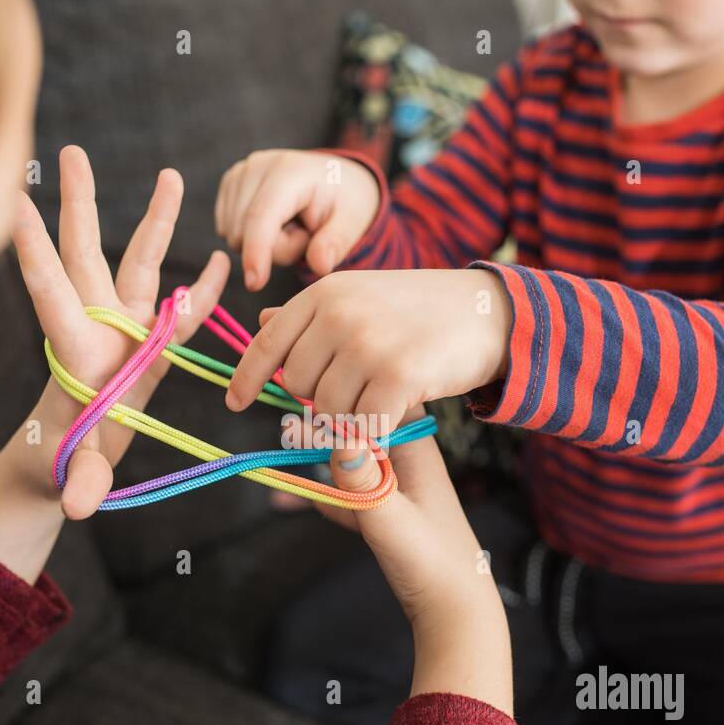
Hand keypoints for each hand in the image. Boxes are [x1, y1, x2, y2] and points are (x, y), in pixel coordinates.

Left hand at [11, 145, 231, 518]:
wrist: (69, 456)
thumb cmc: (62, 460)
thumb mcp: (72, 470)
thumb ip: (79, 483)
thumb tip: (77, 509)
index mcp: (74, 349)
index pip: (51, 292)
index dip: (35, 250)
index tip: (16, 202)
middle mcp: (96, 325)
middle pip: (86, 253)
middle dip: (79, 204)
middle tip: (70, 151)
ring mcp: (125, 328)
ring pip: (139, 264)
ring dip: (156, 222)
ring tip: (172, 176)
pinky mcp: (150, 343)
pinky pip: (182, 308)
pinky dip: (201, 287)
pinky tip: (224, 261)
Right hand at [214, 149, 378, 290]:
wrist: (330, 178)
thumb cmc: (342, 201)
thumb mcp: (352, 221)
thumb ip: (336, 243)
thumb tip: (320, 265)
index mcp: (290, 171)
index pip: (262, 216)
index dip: (256, 251)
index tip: (255, 284)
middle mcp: (257, 165)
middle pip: (246, 232)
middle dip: (276, 249)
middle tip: (305, 234)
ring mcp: (239, 172)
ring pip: (234, 234)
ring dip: (264, 243)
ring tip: (292, 225)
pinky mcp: (229, 183)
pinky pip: (227, 230)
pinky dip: (250, 235)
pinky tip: (274, 221)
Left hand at [225, 269, 511, 438]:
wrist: (488, 313)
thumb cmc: (420, 310)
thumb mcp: (360, 296)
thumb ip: (312, 316)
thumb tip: (259, 325)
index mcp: (323, 292)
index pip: (268, 341)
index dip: (247, 377)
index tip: (235, 403)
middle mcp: (338, 314)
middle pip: (298, 384)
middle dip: (321, 397)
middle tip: (360, 389)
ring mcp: (366, 344)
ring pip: (328, 410)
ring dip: (352, 415)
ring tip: (383, 395)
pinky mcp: (397, 376)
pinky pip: (362, 425)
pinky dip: (373, 432)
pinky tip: (393, 417)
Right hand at [328, 408, 511, 713]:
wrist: (453, 607)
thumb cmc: (430, 562)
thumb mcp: (390, 519)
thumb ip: (362, 481)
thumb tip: (339, 435)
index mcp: (411, 439)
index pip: (369, 390)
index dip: (331, 393)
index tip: (298, 409)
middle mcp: (402, 449)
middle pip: (350, 419)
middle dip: (319, 429)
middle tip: (294, 443)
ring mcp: (392, 476)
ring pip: (344, 452)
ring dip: (321, 462)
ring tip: (298, 471)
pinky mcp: (383, 502)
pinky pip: (345, 486)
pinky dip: (328, 495)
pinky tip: (314, 506)